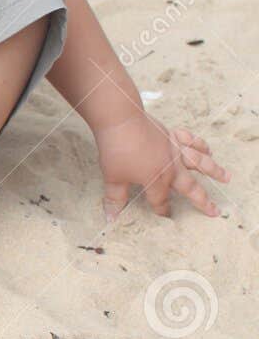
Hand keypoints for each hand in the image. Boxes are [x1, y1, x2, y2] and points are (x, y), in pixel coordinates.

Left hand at [95, 112, 228, 221]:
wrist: (121, 119)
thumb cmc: (117, 150)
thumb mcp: (113, 178)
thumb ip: (115, 199)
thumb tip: (111, 218)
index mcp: (156, 181)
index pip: (161, 201)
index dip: (162, 210)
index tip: (166, 217)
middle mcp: (171, 168)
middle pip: (190, 187)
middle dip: (202, 201)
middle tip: (215, 211)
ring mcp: (175, 150)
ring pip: (199, 163)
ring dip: (214, 171)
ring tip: (227, 178)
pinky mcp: (173, 135)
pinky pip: (191, 141)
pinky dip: (201, 145)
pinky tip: (209, 150)